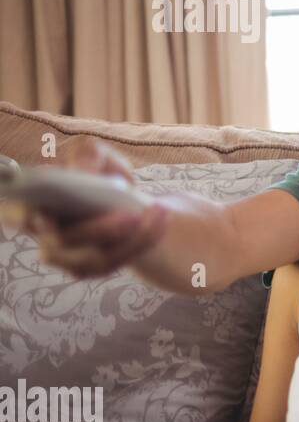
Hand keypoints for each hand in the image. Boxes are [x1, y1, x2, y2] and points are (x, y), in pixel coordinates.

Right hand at [7, 139, 166, 278]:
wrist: (123, 196)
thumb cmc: (98, 171)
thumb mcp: (95, 154)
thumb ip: (87, 155)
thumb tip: (82, 172)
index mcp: (32, 204)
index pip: (13, 214)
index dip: (20, 216)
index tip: (36, 214)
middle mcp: (44, 236)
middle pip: (65, 242)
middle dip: (100, 230)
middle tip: (133, 214)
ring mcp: (68, 257)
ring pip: (96, 259)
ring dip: (133, 238)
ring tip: (158, 213)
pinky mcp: (94, 267)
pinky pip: (119, 261)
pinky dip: (145, 240)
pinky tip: (162, 219)